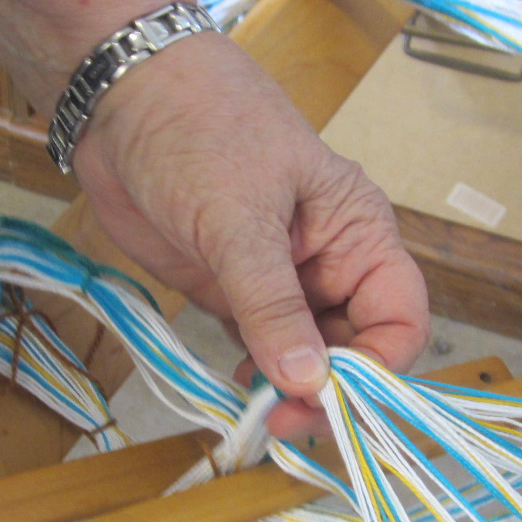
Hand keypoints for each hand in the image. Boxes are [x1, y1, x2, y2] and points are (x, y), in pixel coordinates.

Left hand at [73, 31, 429, 438]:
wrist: (120, 99)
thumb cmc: (197, 128)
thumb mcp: (239, 218)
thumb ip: (272, 304)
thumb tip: (308, 381)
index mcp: (358, 231)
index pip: (401, 317)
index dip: (378, 368)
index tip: (330, 400)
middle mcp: (331, 263)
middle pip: (358, 350)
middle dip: (330, 391)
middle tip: (282, 422)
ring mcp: (282, 282)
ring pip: (308, 358)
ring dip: (290, 393)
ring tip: (258, 415)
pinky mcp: (235, 294)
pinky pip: (261, 351)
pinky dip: (256, 380)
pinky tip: (237, 394)